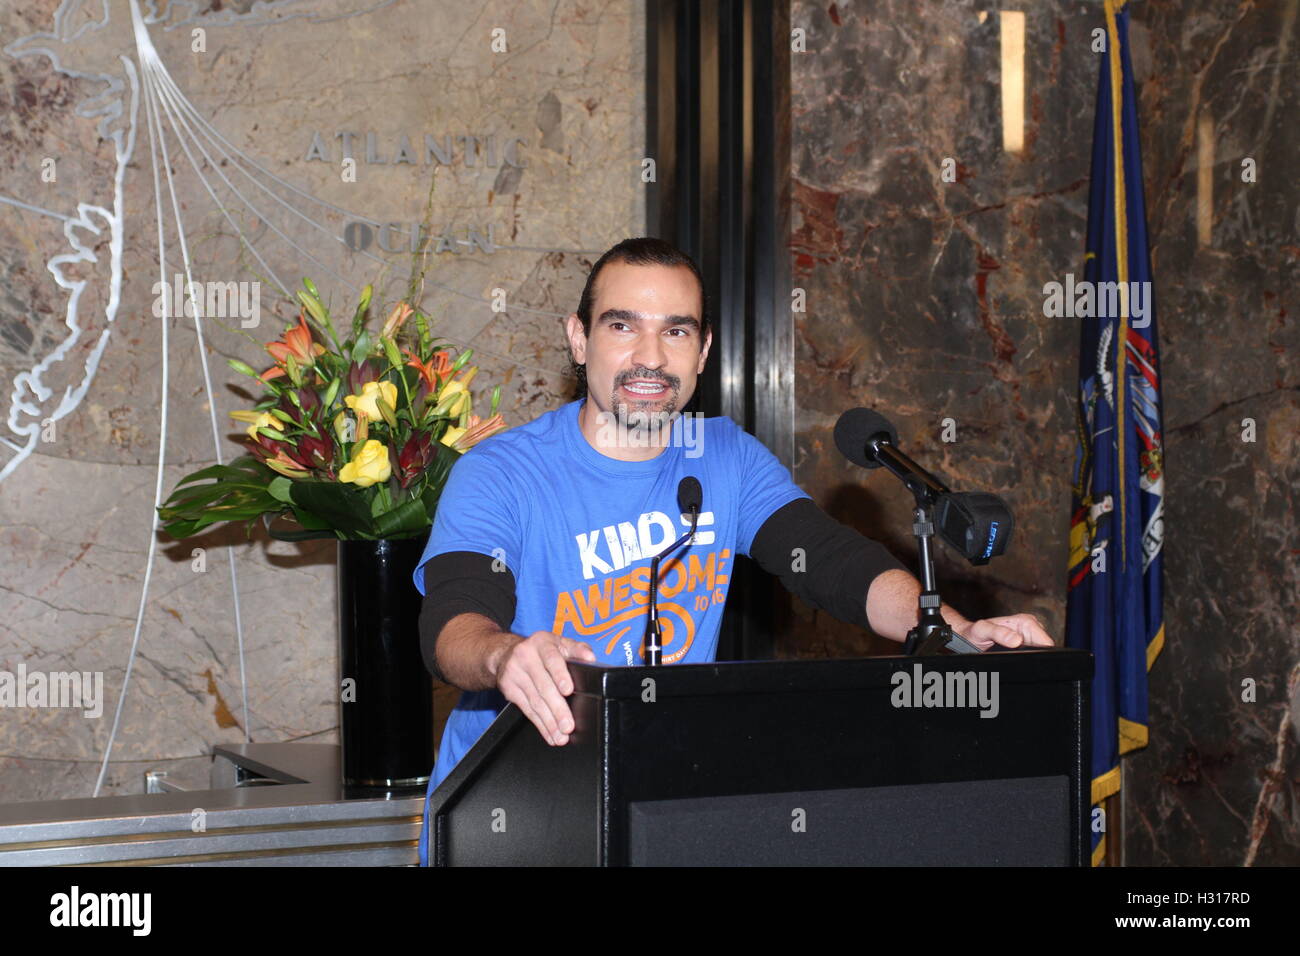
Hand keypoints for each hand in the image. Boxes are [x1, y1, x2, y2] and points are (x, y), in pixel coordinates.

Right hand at [490, 630, 596, 745]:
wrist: (506, 653)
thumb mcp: (559, 643)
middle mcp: (526, 656)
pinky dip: (540, 724)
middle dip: (557, 708)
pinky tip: (549, 734)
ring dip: (549, 722)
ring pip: (535, 701)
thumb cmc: (541, 650)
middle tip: (568, 725)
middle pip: (543, 686)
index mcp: (542, 642)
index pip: (551, 658)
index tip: (568, 690)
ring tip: (561, 736)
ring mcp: (514, 673)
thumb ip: (577, 649)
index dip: (560, 675)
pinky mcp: (508, 689)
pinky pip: (526, 710)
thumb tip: (590, 658)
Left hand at [951, 613, 1054, 650]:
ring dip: (1029, 657)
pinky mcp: (1026, 646)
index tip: (1025, 656)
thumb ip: (997, 633)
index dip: (1040, 651)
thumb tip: (1016, 640)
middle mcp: (1030, 628)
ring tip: (1010, 655)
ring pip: (1040, 653)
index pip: (1045, 641)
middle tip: (1013, 657)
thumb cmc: (975, 631)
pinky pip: (1032, 654)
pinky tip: (1013, 658)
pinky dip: (1026, 658)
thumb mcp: (982, 630)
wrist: (969, 637)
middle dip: (1034, 655)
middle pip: (1045, 648)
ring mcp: (1029, 637)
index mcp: (1025, 621)